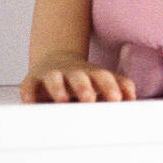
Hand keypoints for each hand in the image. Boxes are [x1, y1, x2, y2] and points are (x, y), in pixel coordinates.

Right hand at [20, 51, 135, 102]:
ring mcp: (52, 75)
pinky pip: (29, 86)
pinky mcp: (33, 80)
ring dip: (57, 88)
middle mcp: (72, 72)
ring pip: (54, 78)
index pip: (103, 77)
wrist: (56, 60)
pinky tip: (31, 102)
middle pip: (79, 76)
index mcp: (92, 73)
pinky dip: (29, 93)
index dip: (111, 87)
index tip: (117, 99)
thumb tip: (133, 97)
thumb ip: (120, 87)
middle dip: (84, 86)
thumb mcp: (103, 80)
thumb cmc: (85, 78)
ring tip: (62, 100)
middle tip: (90, 99)